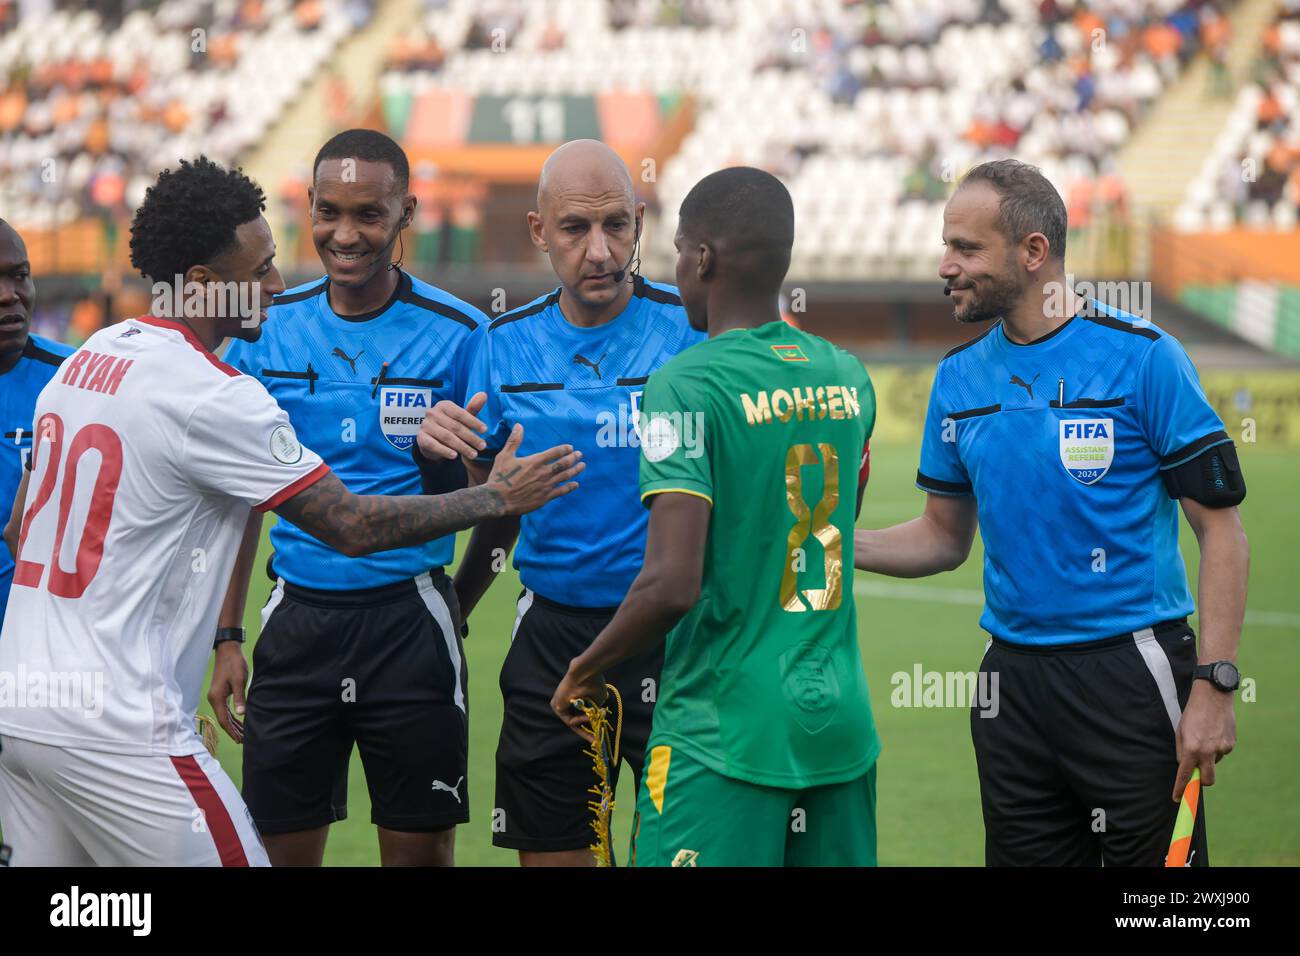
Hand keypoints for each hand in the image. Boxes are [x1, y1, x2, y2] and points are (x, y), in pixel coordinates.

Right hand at [207, 641, 248, 743]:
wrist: (228, 651)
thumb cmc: (234, 664)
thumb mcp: (239, 681)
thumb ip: (240, 698)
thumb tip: (242, 714)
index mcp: (217, 698)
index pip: (224, 720)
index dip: (232, 731)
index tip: (240, 740)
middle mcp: (214, 699)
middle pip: (223, 720)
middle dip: (233, 730)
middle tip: (244, 740)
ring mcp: (216, 696)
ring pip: (225, 715)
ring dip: (233, 724)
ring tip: (243, 734)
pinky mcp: (221, 693)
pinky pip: (226, 709)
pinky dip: (233, 716)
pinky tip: (240, 721)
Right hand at [417, 391, 488, 460]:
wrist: (431, 440)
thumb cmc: (449, 426)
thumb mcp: (461, 418)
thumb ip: (472, 408)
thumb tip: (484, 394)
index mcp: (444, 405)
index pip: (460, 413)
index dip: (473, 421)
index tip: (485, 430)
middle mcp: (433, 413)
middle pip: (455, 426)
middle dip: (471, 437)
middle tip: (482, 446)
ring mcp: (425, 425)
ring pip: (446, 437)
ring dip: (462, 446)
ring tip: (474, 454)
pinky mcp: (420, 438)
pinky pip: (433, 445)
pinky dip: (445, 451)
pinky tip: (455, 456)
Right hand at [486, 423, 583, 515]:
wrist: (498, 499)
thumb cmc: (500, 477)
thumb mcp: (505, 456)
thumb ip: (514, 441)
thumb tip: (519, 425)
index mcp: (534, 461)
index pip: (554, 452)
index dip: (564, 449)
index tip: (570, 447)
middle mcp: (543, 473)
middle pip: (563, 464)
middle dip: (573, 458)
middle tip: (580, 454)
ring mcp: (545, 486)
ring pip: (565, 476)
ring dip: (575, 470)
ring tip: (582, 466)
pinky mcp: (545, 498)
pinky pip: (561, 491)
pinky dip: (570, 487)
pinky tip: (576, 484)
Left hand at [551, 662, 607, 743]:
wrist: (585, 672)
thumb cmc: (594, 683)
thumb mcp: (597, 700)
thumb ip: (594, 710)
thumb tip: (595, 717)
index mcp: (575, 698)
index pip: (581, 715)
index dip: (590, 726)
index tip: (597, 736)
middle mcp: (566, 702)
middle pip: (575, 721)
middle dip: (586, 732)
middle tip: (595, 741)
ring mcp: (560, 704)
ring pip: (573, 721)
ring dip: (586, 722)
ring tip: (593, 716)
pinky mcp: (556, 706)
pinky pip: (569, 720)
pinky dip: (579, 720)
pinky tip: (586, 715)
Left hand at [1173, 679, 1235, 800]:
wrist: (1213, 696)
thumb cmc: (1192, 713)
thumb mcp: (1180, 731)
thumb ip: (1181, 751)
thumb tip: (1185, 766)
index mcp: (1191, 748)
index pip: (1185, 775)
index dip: (1181, 788)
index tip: (1177, 798)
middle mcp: (1208, 751)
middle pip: (1207, 780)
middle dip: (1202, 781)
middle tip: (1196, 773)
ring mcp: (1222, 749)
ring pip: (1214, 763)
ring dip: (1208, 757)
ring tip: (1204, 736)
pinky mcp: (1231, 744)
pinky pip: (1221, 753)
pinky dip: (1216, 748)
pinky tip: (1213, 733)